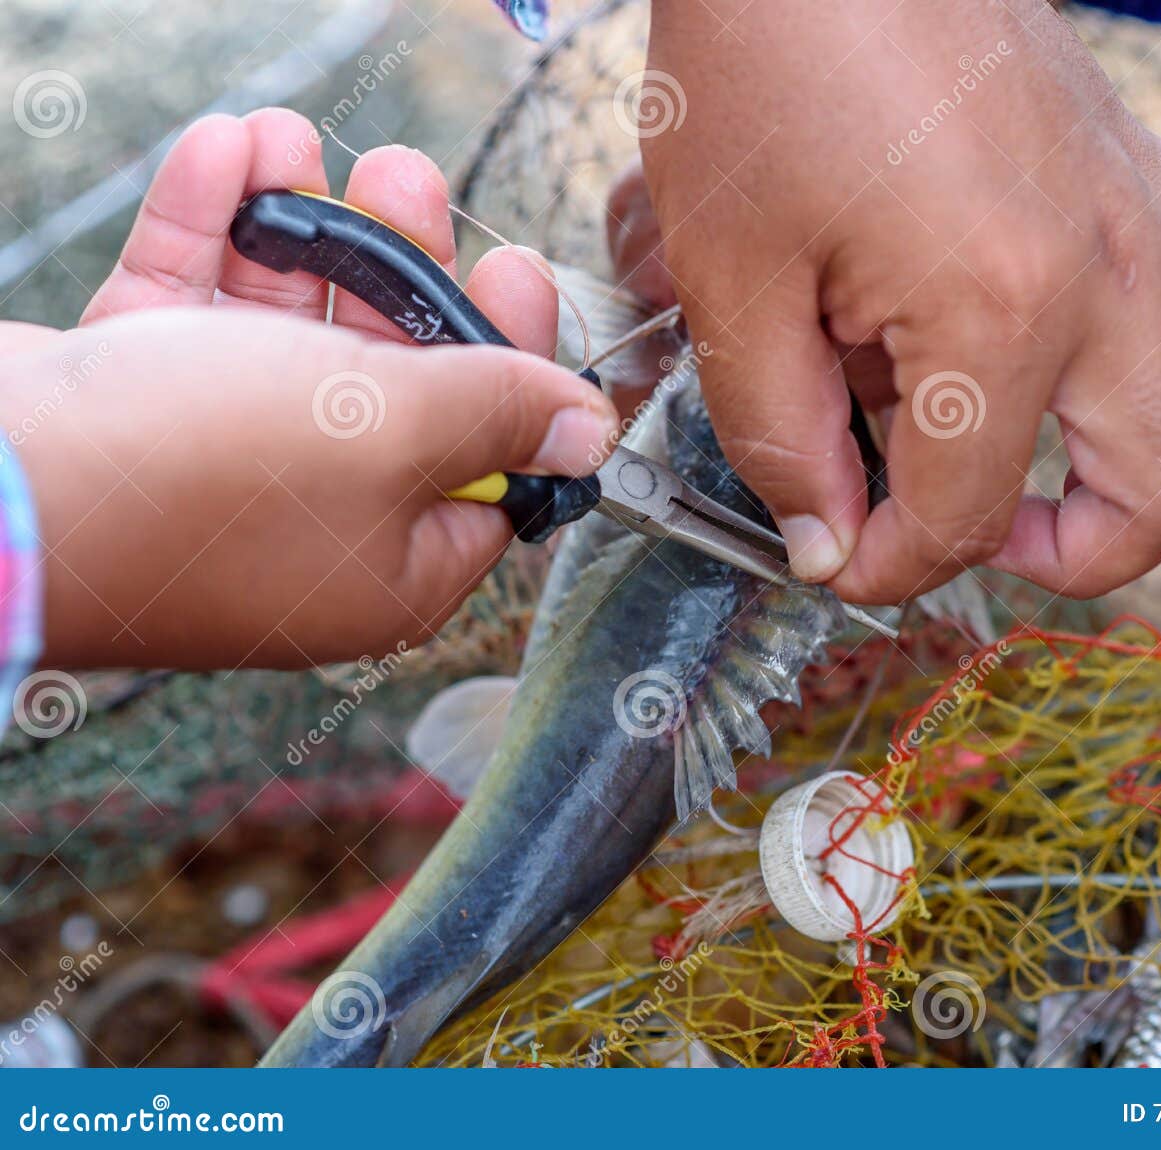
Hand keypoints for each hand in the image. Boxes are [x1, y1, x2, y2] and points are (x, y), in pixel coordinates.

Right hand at [0, 111, 615, 668]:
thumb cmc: (205, 474)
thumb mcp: (391, 431)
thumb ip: (496, 414)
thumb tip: (590, 434)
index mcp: (391, 562)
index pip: (490, 463)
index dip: (511, 364)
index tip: (512, 270)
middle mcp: (313, 520)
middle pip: (391, 383)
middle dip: (401, 267)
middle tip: (410, 180)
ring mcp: (218, 465)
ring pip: (286, 331)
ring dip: (305, 232)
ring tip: (310, 144)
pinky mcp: (137, 406)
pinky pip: (192, 310)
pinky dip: (214, 231)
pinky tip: (232, 152)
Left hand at [638, 0, 1160, 603]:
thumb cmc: (770, 62)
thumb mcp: (737, 275)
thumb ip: (781, 435)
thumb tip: (823, 540)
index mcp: (1001, 308)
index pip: (962, 514)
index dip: (890, 568)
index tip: (837, 561)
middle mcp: (1111, 271)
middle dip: (1074, 559)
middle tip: (980, 545)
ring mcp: (1148, 215)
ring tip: (1066, 478)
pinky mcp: (1149, 167)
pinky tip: (1123, 354)